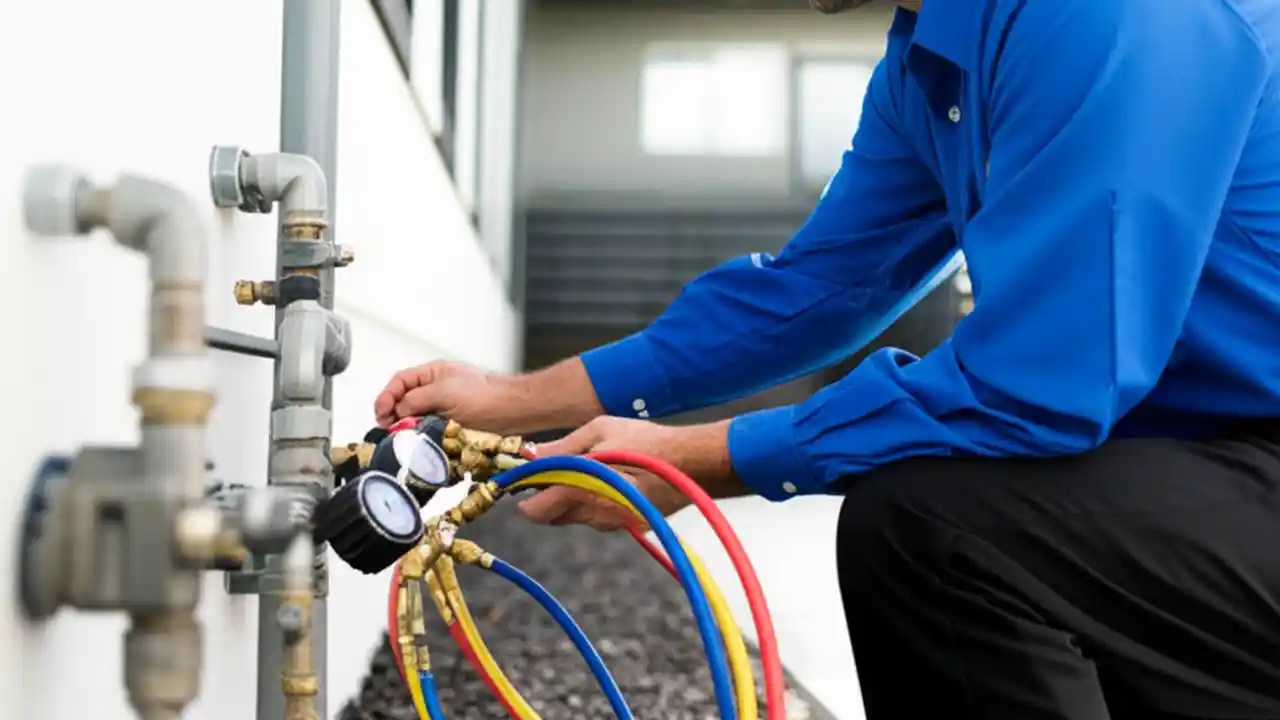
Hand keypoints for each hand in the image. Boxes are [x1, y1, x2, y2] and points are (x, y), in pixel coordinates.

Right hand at [374, 361, 510, 429]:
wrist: (512, 411)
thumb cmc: (484, 395)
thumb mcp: (443, 391)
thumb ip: (416, 399)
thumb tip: (398, 412)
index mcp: (432, 374)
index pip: (399, 382)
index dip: (386, 397)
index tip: (381, 415)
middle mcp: (435, 390)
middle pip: (404, 401)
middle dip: (393, 414)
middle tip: (389, 430)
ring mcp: (443, 408)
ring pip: (415, 418)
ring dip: (406, 428)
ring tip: (401, 438)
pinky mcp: (451, 425)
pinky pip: (428, 431)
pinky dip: (420, 437)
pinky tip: (417, 444)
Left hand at [517, 417, 744, 531]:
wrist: (694, 463)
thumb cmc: (647, 441)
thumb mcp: (600, 431)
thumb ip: (563, 446)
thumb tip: (533, 455)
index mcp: (584, 489)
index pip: (537, 508)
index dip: (525, 495)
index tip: (521, 481)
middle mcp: (596, 515)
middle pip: (552, 517)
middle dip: (546, 498)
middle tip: (550, 473)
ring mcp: (615, 524)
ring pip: (576, 518)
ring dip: (571, 500)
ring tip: (587, 470)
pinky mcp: (630, 527)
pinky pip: (601, 519)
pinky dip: (596, 504)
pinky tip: (610, 481)